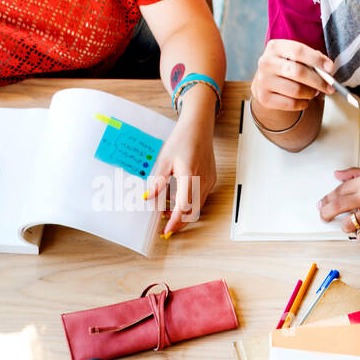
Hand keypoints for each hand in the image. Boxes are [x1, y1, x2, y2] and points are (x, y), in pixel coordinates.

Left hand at [147, 112, 216, 237]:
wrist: (198, 129)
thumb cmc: (181, 141)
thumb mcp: (164, 160)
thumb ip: (157, 181)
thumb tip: (149, 198)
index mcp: (189, 176)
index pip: (183, 207)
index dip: (175, 220)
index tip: (166, 229)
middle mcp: (202, 181)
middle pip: (193, 212)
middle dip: (180, 222)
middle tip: (167, 228)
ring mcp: (209, 181)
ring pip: (198, 207)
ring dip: (185, 213)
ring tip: (168, 213)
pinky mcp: (211, 180)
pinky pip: (201, 198)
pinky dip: (191, 204)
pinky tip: (178, 200)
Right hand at [250, 38, 336, 113]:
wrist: (266, 82)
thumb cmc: (287, 67)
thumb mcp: (296, 57)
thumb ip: (312, 58)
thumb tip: (328, 68)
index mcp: (275, 47)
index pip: (298, 51)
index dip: (316, 60)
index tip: (330, 68)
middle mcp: (266, 62)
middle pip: (298, 72)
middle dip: (318, 81)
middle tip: (330, 87)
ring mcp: (263, 80)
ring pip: (296, 90)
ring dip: (311, 94)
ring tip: (313, 92)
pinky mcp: (264, 98)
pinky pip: (291, 104)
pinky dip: (303, 103)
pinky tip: (304, 100)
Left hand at [318, 167, 359, 240]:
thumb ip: (355, 174)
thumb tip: (337, 175)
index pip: (338, 191)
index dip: (327, 199)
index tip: (323, 204)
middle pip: (336, 207)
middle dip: (326, 214)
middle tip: (325, 217)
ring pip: (348, 224)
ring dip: (345, 227)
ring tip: (348, 225)